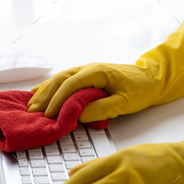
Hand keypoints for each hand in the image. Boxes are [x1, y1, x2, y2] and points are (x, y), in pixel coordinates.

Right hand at [28, 63, 159, 122]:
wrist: (152, 79)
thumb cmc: (141, 89)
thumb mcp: (125, 103)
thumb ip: (102, 109)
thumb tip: (80, 115)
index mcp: (97, 72)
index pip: (70, 84)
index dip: (57, 100)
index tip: (49, 115)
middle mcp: (88, 68)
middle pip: (60, 79)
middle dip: (45, 96)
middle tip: (34, 112)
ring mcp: (86, 71)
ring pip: (59, 78)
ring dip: (45, 92)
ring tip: (32, 105)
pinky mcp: (87, 77)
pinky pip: (64, 80)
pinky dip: (50, 87)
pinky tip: (39, 92)